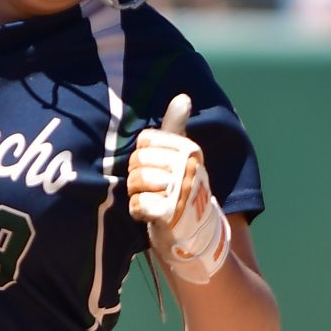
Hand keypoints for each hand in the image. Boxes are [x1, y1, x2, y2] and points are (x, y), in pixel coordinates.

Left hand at [127, 94, 231, 283]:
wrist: (194, 233)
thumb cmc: (181, 190)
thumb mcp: (181, 157)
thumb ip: (176, 128)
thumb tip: (183, 97)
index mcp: (189, 150)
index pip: (145, 141)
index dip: (142, 156)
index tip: (155, 168)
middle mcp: (188, 167)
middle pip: (137, 161)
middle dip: (137, 178)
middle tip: (153, 190)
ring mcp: (181, 190)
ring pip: (136, 182)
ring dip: (137, 196)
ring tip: (152, 201)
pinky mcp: (171, 213)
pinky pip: (138, 204)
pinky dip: (138, 212)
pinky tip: (150, 215)